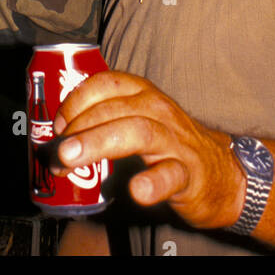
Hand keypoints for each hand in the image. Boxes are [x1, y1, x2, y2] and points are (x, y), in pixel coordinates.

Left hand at [54, 70, 245, 229]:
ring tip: (72, 158)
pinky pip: (171, 174)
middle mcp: (157, 110)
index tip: (57, 126)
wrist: (221, 174)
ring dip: (100, 142)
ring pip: (138, 132)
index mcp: (141, 93)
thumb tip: (53, 143)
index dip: (75, 101)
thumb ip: (102, 126)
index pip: (105, 83)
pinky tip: (136, 190)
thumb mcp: (136, 123)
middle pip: (114, 108)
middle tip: (56, 152)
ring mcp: (175, 141)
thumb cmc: (168, 145)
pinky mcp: (189, 174)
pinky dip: (153, 181)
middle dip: (79, 127)